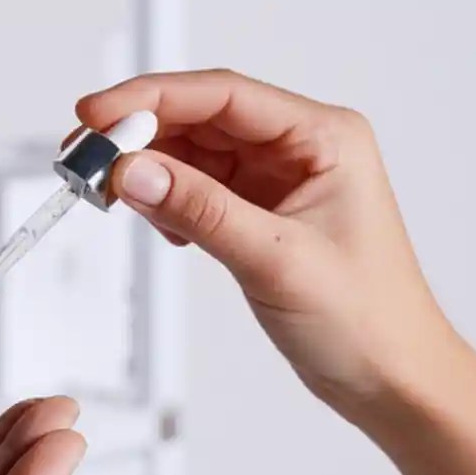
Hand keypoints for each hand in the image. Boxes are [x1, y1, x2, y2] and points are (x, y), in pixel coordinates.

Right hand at [77, 69, 459, 418]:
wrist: (390, 378)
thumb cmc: (368, 319)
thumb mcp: (275, 259)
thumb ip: (200, 210)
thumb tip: (135, 173)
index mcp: (323, 138)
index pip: (224, 96)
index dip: (153, 99)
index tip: (100, 116)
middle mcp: (299, 150)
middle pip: (200, 118)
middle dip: (138, 134)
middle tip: (85, 156)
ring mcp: (275, 181)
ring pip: (191, 154)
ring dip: (144, 168)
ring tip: (104, 191)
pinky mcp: (255, 213)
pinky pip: (194, 189)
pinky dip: (163, 200)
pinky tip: (154, 221)